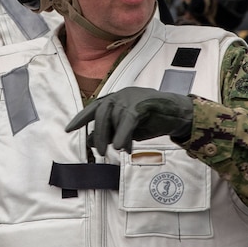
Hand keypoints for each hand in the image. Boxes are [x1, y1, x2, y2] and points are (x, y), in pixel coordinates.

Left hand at [64, 87, 195, 156]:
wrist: (178, 114)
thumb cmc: (152, 121)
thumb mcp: (126, 129)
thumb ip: (109, 133)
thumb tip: (89, 142)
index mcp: (116, 99)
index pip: (94, 107)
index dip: (81, 118)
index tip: (68, 130)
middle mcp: (121, 95)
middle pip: (101, 113)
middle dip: (98, 134)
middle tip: (99, 151)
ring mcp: (132, 97)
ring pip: (115, 117)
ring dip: (113, 136)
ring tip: (118, 149)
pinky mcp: (144, 103)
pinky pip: (129, 120)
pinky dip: (123, 134)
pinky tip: (121, 147)